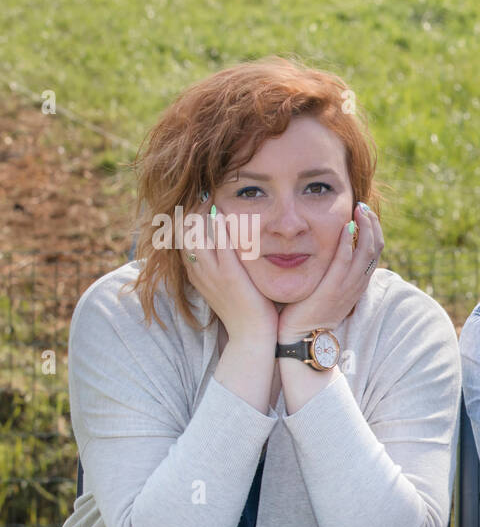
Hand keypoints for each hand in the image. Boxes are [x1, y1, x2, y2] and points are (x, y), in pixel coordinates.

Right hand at [185, 198, 277, 344]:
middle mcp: (199, 271)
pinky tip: (223, 212)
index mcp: (196, 272)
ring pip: (196, 236)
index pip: (180, 236)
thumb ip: (223, 263)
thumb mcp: (226, 284)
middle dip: (189, 208)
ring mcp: (213, 274)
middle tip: (201, 189)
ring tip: (210, 193)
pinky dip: (220, 228)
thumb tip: (226, 242)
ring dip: (201, 212)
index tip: (196, 197)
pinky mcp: (230, 277)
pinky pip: (221, 247)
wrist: (252, 337)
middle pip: (182, 231)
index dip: (184, 215)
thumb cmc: (245, 309)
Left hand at [278, 202, 380, 342]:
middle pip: (376, 247)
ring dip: (365, 227)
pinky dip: (349, 242)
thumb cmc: (309, 312)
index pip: (375, 251)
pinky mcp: (333, 288)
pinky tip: (346, 227)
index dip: (374, 229)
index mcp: (358, 282)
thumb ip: (332, 271)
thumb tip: (329, 251)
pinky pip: (346, 261)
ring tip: (360, 210)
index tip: (365, 213)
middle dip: (372, 223)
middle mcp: (358, 283)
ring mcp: (348, 286)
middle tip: (363, 206)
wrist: (302, 336)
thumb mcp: (328, 288)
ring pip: (366, 251)